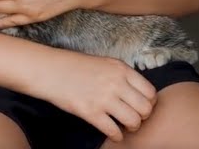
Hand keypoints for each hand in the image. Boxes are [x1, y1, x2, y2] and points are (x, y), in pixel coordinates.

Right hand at [39, 51, 157, 142]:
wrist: (48, 70)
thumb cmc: (74, 66)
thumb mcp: (103, 63)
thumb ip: (121, 76)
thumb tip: (138, 94)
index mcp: (120, 69)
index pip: (150, 92)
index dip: (148, 103)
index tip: (140, 106)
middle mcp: (115, 83)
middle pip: (145, 109)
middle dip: (142, 117)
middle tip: (133, 118)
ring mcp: (103, 98)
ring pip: (133, 121)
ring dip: (131, 127)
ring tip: (124, 126)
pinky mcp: (90, 112)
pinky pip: (114, 131)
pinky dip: (116, 136)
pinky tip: (112, 132)